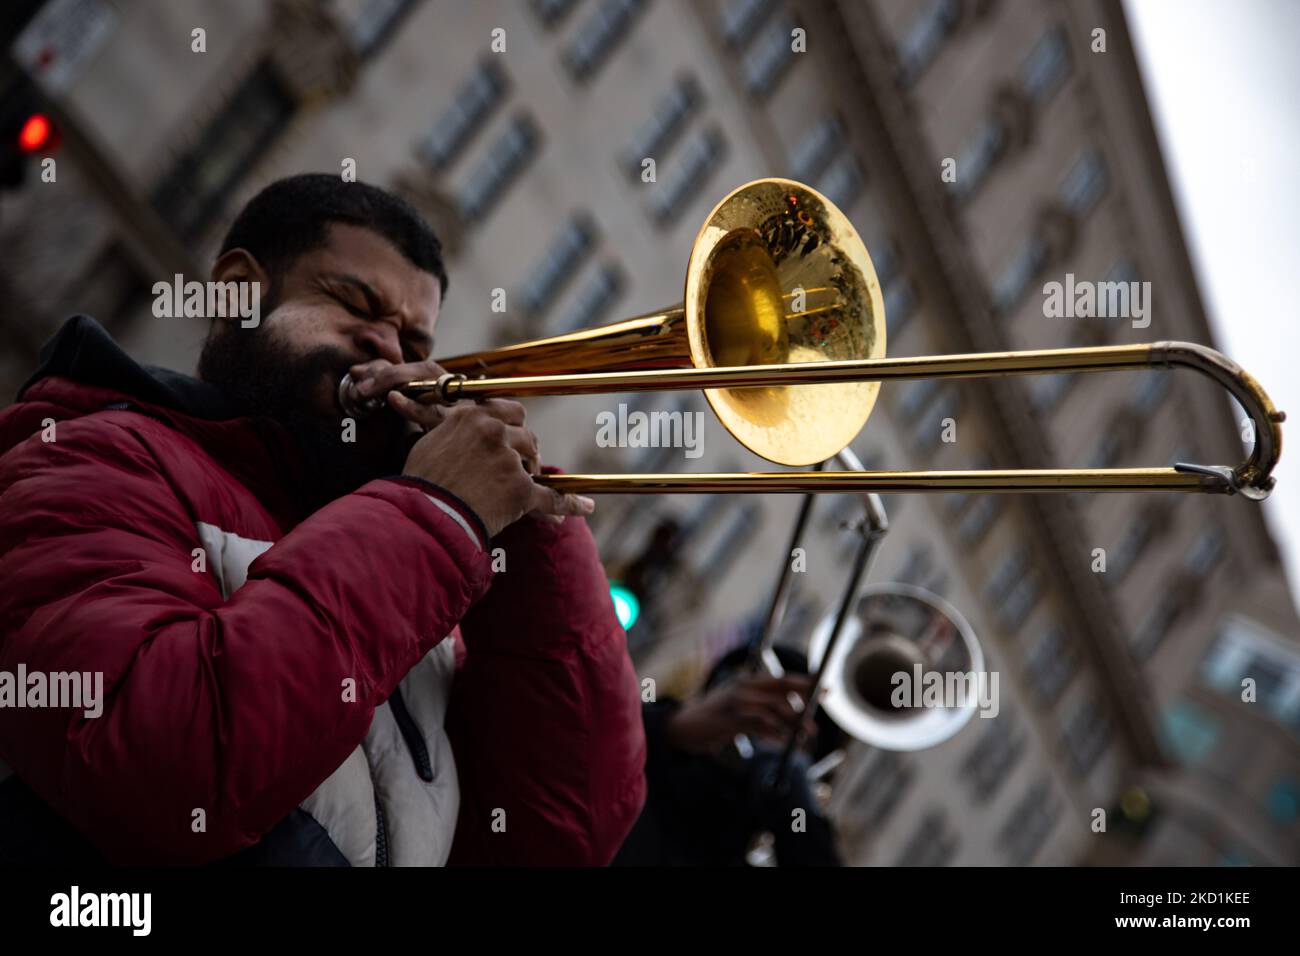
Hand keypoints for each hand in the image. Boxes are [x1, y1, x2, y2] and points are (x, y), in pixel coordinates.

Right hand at [395, 392, 592, 537]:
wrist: (424, 515)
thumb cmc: (421, 484)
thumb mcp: (430, 443)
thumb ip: (453, 431)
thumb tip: (459, 429)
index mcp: (471, 416)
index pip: (507, 410)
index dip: (513, 426)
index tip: (512, 436)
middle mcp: (493, 431)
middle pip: (525, 434)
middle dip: (526, 451)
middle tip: (519, 467)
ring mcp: (509, 459)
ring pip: (534, 464)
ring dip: (532, 476)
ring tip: (520, 494)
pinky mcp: (521, 489)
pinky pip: (552, 496)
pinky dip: (570, 503)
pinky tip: (585, 506)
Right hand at [664, 673, 816, 754]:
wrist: (682, 727)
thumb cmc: (712, 718)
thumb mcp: (737, 707)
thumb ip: (760, 708)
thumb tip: (788, 716)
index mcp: (746, 682)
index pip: (781, 679)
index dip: (804, 682)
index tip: (823, 686)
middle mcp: (744, 688)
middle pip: (781, 689)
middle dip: (806, 695)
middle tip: (824, 701)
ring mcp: (737, 703)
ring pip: (774, 709)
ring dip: (794, 721)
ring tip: (808, 733)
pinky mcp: (732, 720)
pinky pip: (761, 726)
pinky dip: (775, 734)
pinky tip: (784, 741)